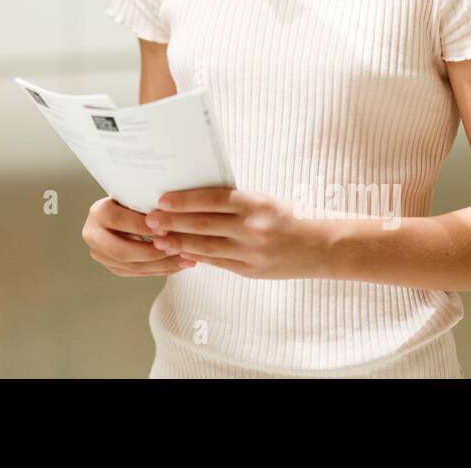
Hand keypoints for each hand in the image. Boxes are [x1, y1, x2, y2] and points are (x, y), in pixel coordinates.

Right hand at [82, 196, 195, 276]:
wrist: (121, 214)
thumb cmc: (132, 200)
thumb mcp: (134, 196)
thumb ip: (144, 204)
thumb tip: (170, 212)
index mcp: (98, 213)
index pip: (119, 221)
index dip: (142, 226)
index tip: (166, 228)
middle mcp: (94, 235)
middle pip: (121, 252)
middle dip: (152, 253)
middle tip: (176, 249)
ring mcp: (101, 254)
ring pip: (132, 266)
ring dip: (161, 265)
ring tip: (184, 260)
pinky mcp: (113, 267)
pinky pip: (138, 273)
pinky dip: (160, 270)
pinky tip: (178, 265)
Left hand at [144, 188, 331, 279]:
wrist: (320, 247)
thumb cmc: (289, 217)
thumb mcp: (265, 201)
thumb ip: (234, 202)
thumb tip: (195, 200)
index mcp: (255, 203)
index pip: (211, 199)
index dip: (184, 200)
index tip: (162, 199)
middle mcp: (251, 228)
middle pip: (203, 224)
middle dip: (173, 222)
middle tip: (149, 219)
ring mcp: (250, 252)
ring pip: (205, 247)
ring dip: (178, 243)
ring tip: (157, 239)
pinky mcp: (249, 270)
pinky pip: (216, 262)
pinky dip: (196, 257)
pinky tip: (180, 253)